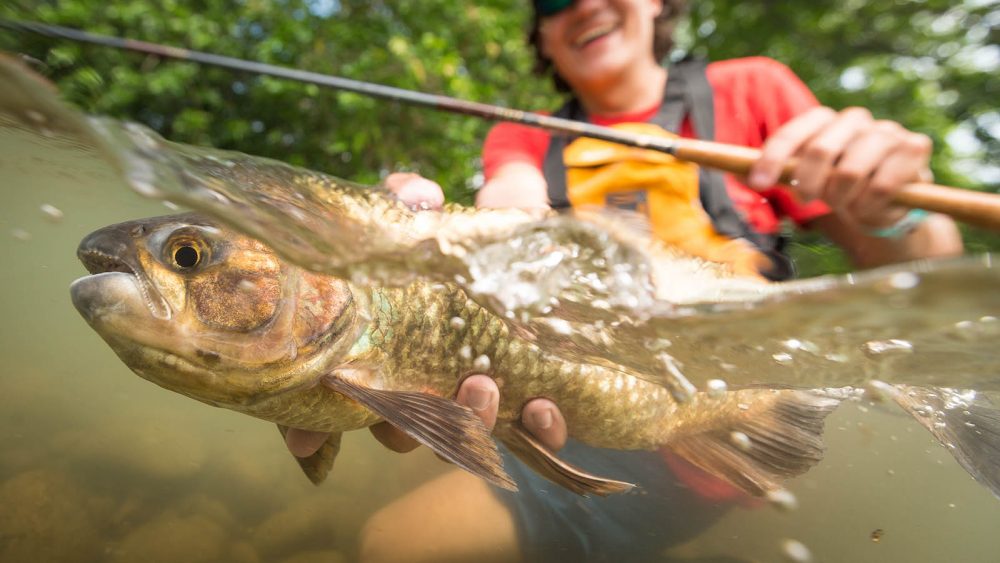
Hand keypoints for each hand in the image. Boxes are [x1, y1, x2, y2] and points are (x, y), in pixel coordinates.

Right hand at [285, 172, 568, 457]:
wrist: (522, 234)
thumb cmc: (451, 231)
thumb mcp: (423, 208)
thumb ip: (409, 199)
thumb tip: (418, 199)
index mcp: (378, 351)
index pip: (336, 403)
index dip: (311, 430)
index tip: (304, 442)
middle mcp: (419, 385)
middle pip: (400, 432)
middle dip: (408, 427)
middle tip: (429, 393)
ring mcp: (472, 394)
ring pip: (462, 438)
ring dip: (470, 424)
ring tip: (484, 386)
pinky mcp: (529, 394)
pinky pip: (534, 434)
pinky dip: (540, 430)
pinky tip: (542, 407)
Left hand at [749, 106, 932, 228]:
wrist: (889, 205)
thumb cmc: (838, 189)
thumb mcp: (804, 180)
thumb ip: (774, 171)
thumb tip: (727, 168)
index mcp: (824, 122)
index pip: (792, 133)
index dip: (772, 158)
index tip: (759, 184)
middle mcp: (855, 120)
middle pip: (819, 150)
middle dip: (807, 184)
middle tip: (806, 201)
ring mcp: (887, 131)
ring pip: (849, 171)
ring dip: (840, 199)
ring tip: (845, 204)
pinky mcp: (914, 147)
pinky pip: (881, 185)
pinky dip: (868, 206)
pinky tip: (871, 208)